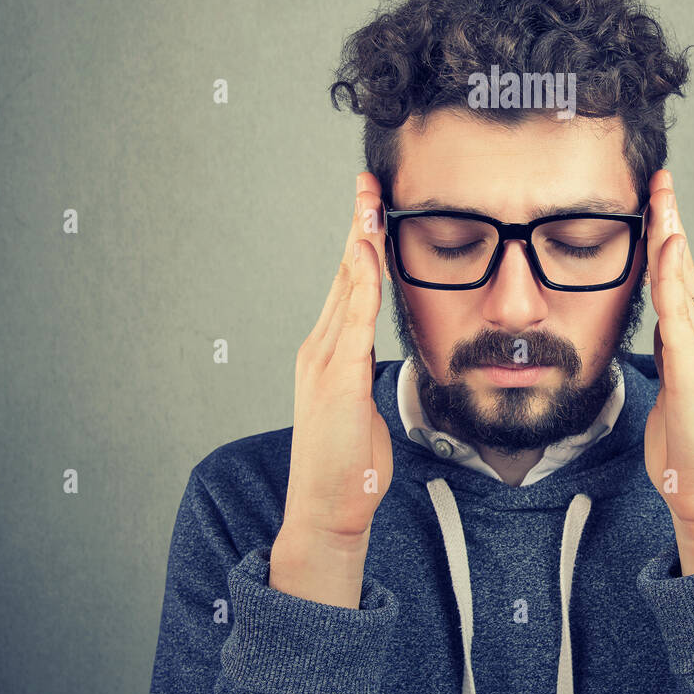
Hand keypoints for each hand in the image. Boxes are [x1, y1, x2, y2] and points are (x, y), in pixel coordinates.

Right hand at [270, 174, 391, 603]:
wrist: (327, 509)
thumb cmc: (348, 465)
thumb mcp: (361, 407)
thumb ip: (363, 373)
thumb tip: (373, 353)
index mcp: (328, 353)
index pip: (348, 285)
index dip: (361, 243)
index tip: (372, 207)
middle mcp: (320, 348)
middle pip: (343, 273)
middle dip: (357, 225)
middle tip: (368, 183)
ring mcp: (324, 361)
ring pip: (345, 286)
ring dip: (360, 240)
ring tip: (369, 201)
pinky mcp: (336, 378)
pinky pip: (352, 319)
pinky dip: (360, 282)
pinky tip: (368, 253)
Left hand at [642, 170, 693, 573]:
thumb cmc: (687, 451)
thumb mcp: (670, 392)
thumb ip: (669, 355)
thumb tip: (661, 327)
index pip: (679, 278)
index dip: (667, 238)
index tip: (655, 201)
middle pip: (687, 266)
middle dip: (673, 220)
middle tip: (662, 178)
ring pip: (685, 280)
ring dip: (674, 235)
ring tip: (663, 196)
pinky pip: (682, 312)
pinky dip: (675, 276)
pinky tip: (670, 247)